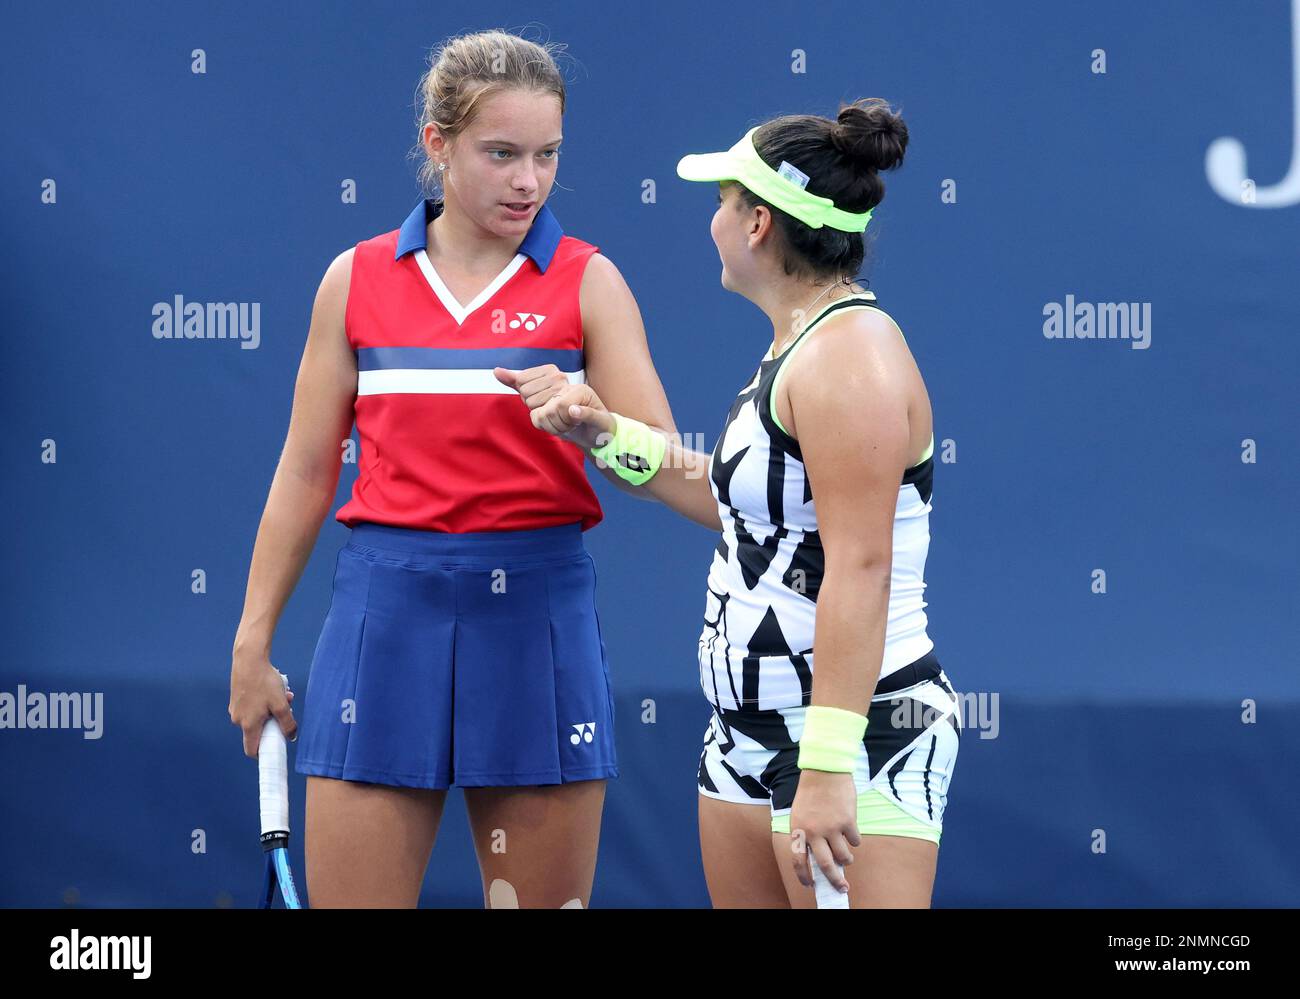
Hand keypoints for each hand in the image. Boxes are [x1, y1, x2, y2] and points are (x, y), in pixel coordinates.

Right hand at [229, 651, 296, 756]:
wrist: (249, 660)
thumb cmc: (264, 682)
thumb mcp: (281, 704)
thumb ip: (287, 723)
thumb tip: (291, 737)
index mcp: (248, 725)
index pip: (252, 750)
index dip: (263, 752)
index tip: (275, 747)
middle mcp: (238, 720)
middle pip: (258, 730)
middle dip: (274, 722)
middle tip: (287, 708)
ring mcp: (235, 709)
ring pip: (257, 716)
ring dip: (271, 709)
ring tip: (282, 693)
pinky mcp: (236, 699)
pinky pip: (252, 707)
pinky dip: (263, 702)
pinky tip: (271, 688)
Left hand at [494, 365, 613, 448]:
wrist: (596, 430)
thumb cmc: (564, 413)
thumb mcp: (539, 397)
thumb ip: (518, 382)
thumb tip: (496, 371)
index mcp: (552, 372)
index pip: (523, 387)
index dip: (531, 403)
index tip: (545, 405)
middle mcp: (564, 380)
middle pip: (531, 401)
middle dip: (540, 415)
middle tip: (555, 416)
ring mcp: (578, 394)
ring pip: (546, 413)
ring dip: (552, 425)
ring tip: (564, 421)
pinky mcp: (590, 410)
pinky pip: (572, 411)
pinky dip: (574, 415)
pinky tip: (576, 414)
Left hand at [789, 769, 859, 893]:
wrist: (824, 771)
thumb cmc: (811, 794)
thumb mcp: (800, 815)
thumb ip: (807, 836)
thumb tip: (820, 860)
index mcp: (798, 830)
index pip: (798, 861)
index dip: (804, 876)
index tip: (811, 885)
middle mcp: (814, 832)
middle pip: (825, 865)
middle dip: (834, 880)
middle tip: (842, 888)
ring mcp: (831, 827)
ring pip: (844, 856)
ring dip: (847, 859)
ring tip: (848, 856)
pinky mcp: (847, 821)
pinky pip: (855, 841)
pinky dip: (854, 840)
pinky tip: (851, 831)